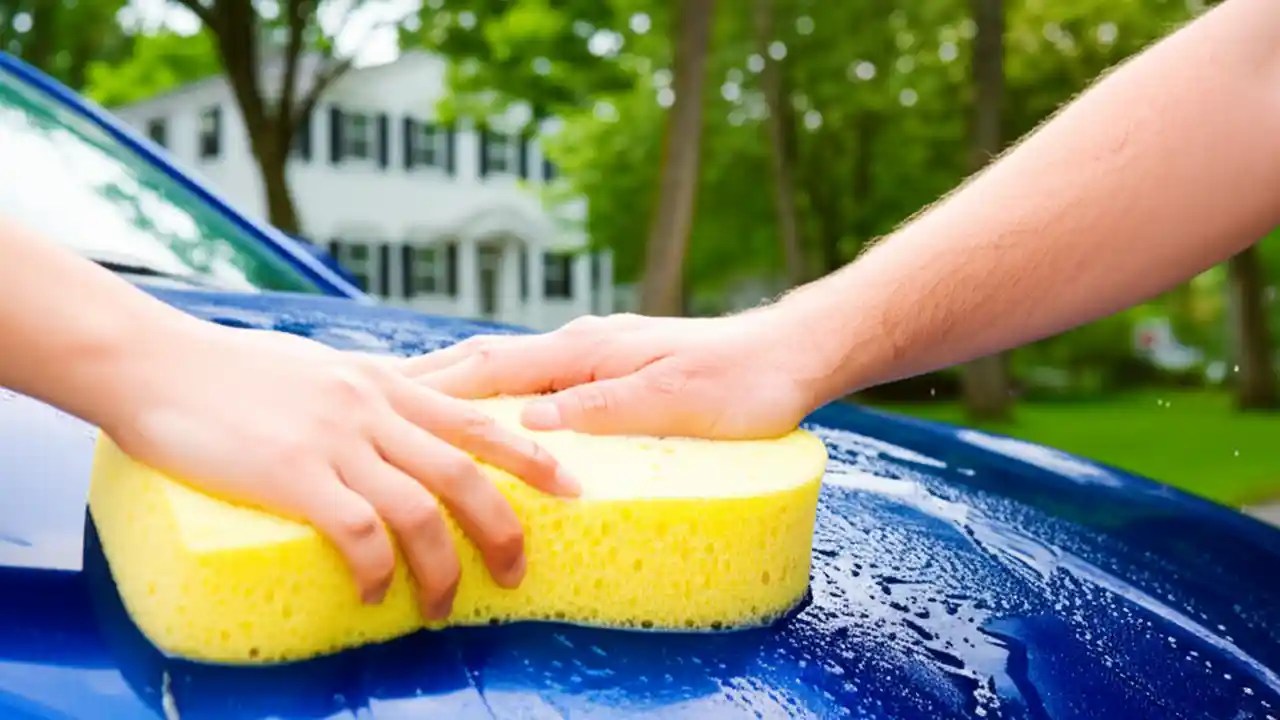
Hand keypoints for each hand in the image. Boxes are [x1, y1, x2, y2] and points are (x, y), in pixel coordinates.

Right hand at [94, 320, 578, 620]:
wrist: (155, 362)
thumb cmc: (235, 370)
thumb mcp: (322, 368)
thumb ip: (369, 392)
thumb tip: (403, 414)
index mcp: (383, 384)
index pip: (476, 418)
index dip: (531, 455)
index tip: (570, 485)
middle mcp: (371, 408)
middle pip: (465, 469)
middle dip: (502, 525)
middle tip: (517, 570)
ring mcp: (334, 439)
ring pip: (420, 507)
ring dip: (440, 566)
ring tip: (439, 608)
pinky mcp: (292, 472)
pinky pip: (356, 530)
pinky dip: (374, 569)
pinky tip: (371, 593)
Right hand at [400, 311, 829, 438]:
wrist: (789, 356)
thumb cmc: (740, 383)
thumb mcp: (674, 402)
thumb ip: (602, 410)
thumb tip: (525, 425)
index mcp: (585, 351)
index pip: (491, 369)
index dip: (432, 388)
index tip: (378, 400)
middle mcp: (579, 348)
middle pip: (485, 363)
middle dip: (426, 383)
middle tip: (365, 401)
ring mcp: (592, 357)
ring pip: (505, 372)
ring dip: (455, 388)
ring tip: (405, 412)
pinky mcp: (609, 373)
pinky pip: (533, 384)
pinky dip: (493, 397)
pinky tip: (482, 418)